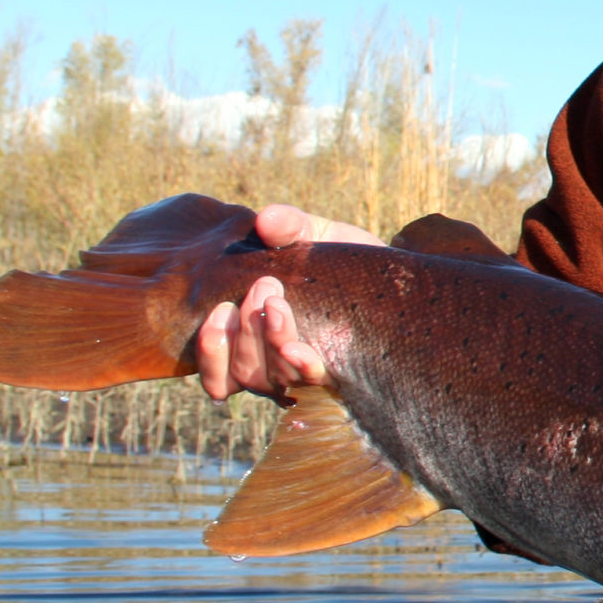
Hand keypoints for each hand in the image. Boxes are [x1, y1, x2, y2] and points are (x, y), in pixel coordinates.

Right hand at [194, 204, 382, 398]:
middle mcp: (274, 363)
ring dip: (269, 342)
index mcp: (251, 339)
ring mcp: (306, 370)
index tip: (219, 311)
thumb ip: (288, 225)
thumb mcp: (310, 235)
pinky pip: (312, 383)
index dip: (209, 351)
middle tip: (263, 288)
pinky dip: (301, 367)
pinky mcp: (341, 372)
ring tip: (278, 304)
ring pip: (271, 380)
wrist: (393, 275)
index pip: (215, 371)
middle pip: (243, 371)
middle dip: (245, 331)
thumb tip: (267, 219)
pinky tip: (299, 350)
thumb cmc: (337, 259)